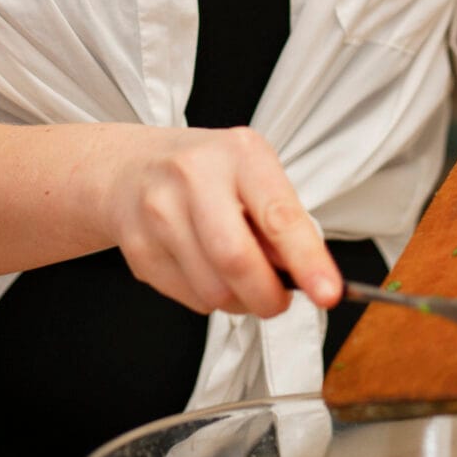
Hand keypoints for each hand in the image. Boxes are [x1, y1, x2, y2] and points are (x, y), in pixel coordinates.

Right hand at [103, 125, 341, 319]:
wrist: (129, 167)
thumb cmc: (206, 173)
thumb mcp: (251, 174)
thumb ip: (280, 222)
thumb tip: (306, 276)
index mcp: (238, 154)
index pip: (278, 216)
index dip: (307, 260)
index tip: (328, 293)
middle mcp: (193, 177)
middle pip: (236, 260)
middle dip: (267, 297)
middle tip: (278, 301)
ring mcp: (159, 211)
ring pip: (213, 290)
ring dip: (239, 302)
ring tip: (239, 279)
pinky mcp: (137, 247)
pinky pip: (188, 298)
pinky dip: (209, 299)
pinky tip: (204, 270)